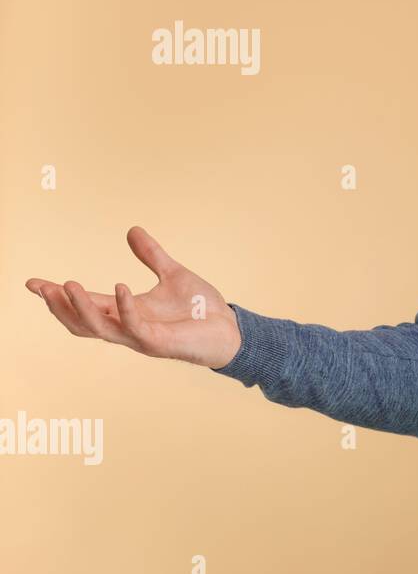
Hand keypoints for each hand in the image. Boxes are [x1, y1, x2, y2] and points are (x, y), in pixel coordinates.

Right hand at [26, 225, 242, 369]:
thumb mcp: (172, 274)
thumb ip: (151, 255)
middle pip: (81, 322)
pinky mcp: (159, 343)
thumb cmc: (200, 309)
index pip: (84, 304)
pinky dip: (125, 307)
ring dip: (81, 308)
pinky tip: (120, 288)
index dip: (58, 295)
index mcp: (125, 312)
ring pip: (99, 328)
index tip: (32, 282)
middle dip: (59, 306)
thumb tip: (132, 230)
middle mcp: (127, 328)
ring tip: (66, 286)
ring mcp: (140, 338)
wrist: (229, 329)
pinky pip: (135, 326)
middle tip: (41, 287)